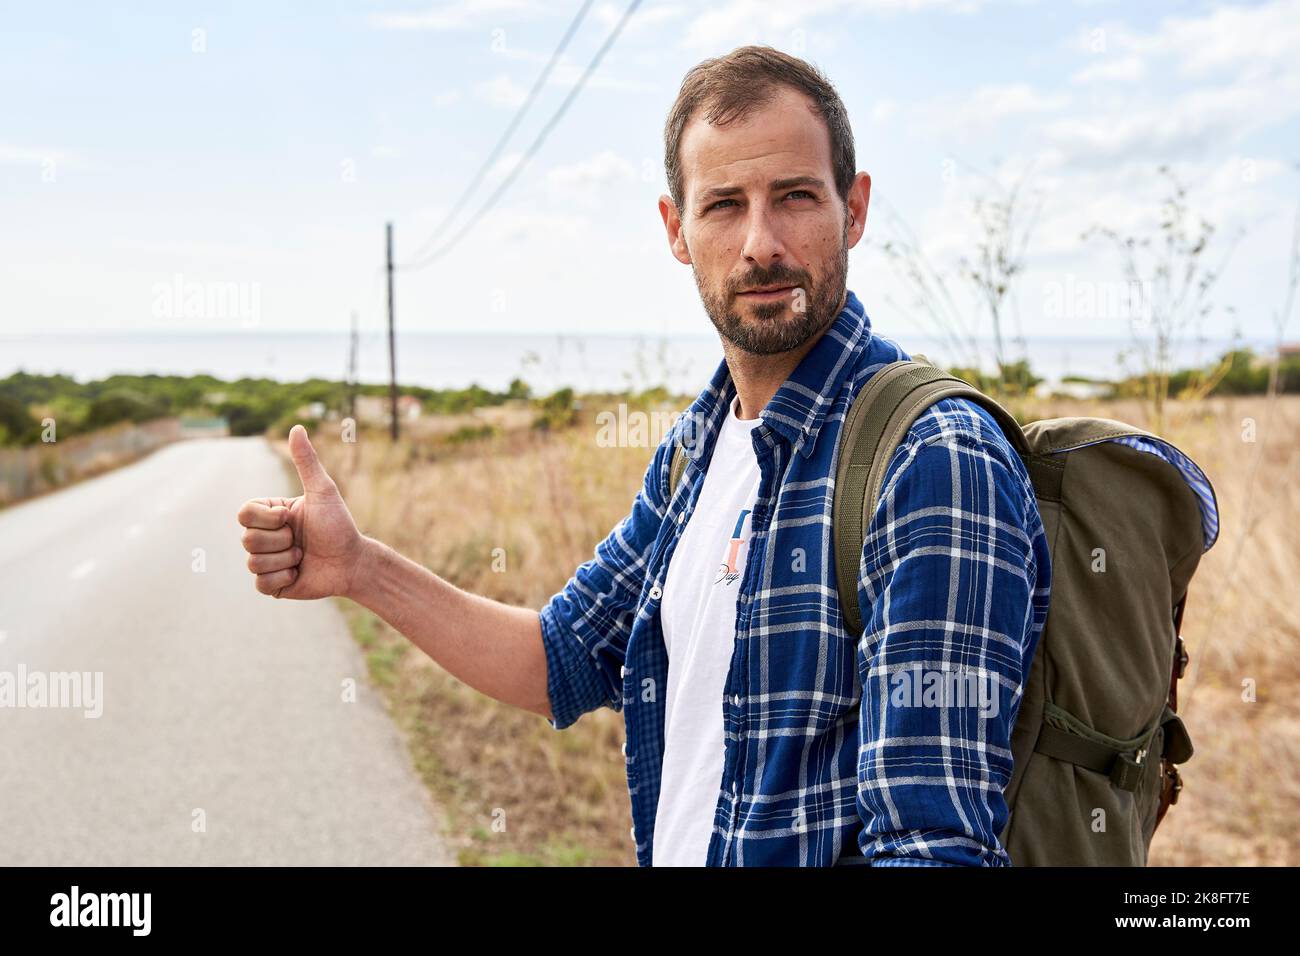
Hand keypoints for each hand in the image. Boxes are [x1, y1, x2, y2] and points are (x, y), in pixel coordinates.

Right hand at [237, 424, 364, 599]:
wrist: (352, 562)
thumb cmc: (339, 525)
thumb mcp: (323, 491)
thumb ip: (306, 461)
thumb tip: (297, 427)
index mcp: (270, 514)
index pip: (243, 513)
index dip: (267, 519)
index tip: (290, 518)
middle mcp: (264, 536)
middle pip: (247, 539)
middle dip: (281, 540)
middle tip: (301, 541)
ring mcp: (265, 561)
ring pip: (253, 561)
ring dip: (285, 559)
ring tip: (303, 556)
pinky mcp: (271, 585)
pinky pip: (261, 583)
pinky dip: (283, 578)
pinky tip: (299, 573)